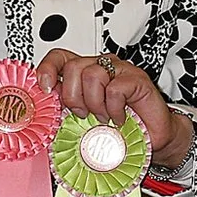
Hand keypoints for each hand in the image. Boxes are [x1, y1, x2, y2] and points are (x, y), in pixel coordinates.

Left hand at [36, 47, 193, 167]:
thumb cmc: (119, 130)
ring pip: (92, 75)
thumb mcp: (83, 121)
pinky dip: (114, 109)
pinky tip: (118, 118)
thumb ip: (65, 109)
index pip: (60, 57)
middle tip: (83, 114)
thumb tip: (45, 110)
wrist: (151, 139)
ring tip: (103, 117)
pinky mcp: (137, 79)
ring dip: (95, 104)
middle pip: (74, 66)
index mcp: (85, 73)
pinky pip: (115, 88)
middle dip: (73, 96)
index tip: (46, 89)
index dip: (48, 69)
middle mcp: (102, 67)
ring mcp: (120, 70)